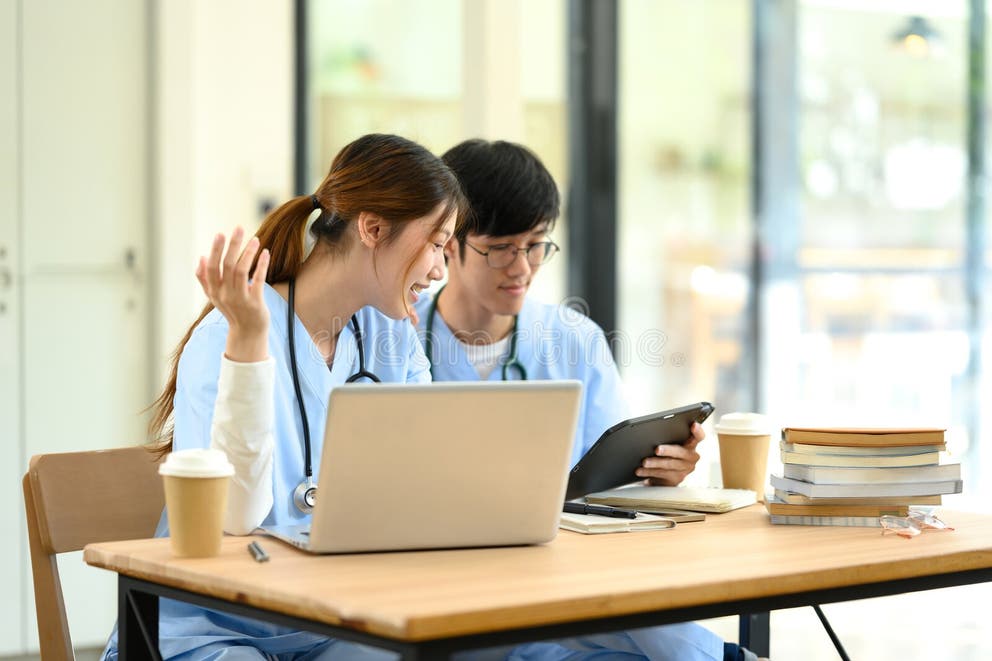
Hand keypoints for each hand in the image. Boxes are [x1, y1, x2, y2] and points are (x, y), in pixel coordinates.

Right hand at [196, 227, 270, 361]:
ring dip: (248, 253)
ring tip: (255, 239)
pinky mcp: (255, 302)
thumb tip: (201, 257)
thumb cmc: (232, 310)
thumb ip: (205, 279)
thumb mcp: (215, 296)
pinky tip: (266, 253)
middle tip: (239, 228)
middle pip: (226, 265)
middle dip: (232, 245)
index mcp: (214, 291)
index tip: (220, 233)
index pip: (211, 268)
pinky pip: (257, 280)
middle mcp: (225, 294)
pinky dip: (261, 265)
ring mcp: (240, 299)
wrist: (247, 333)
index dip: (215, 250)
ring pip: (241, 271)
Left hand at [635, 421, 703, 485]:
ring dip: (655, 464)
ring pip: (669, 465)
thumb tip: (653, 432)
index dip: (698, 431)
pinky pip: (661, 476)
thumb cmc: (668, 454)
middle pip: (681, 453)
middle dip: (668, 451)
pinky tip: (641, 471)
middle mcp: (691, 458)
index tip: (693, 425)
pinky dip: (649, 473)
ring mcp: (684, 470)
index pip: (699, 437)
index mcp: (691, 446)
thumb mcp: (670, 444)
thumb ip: (667, 437)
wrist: (666, 475)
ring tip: (645, 462)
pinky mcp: (675, 480)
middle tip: (657, 449)